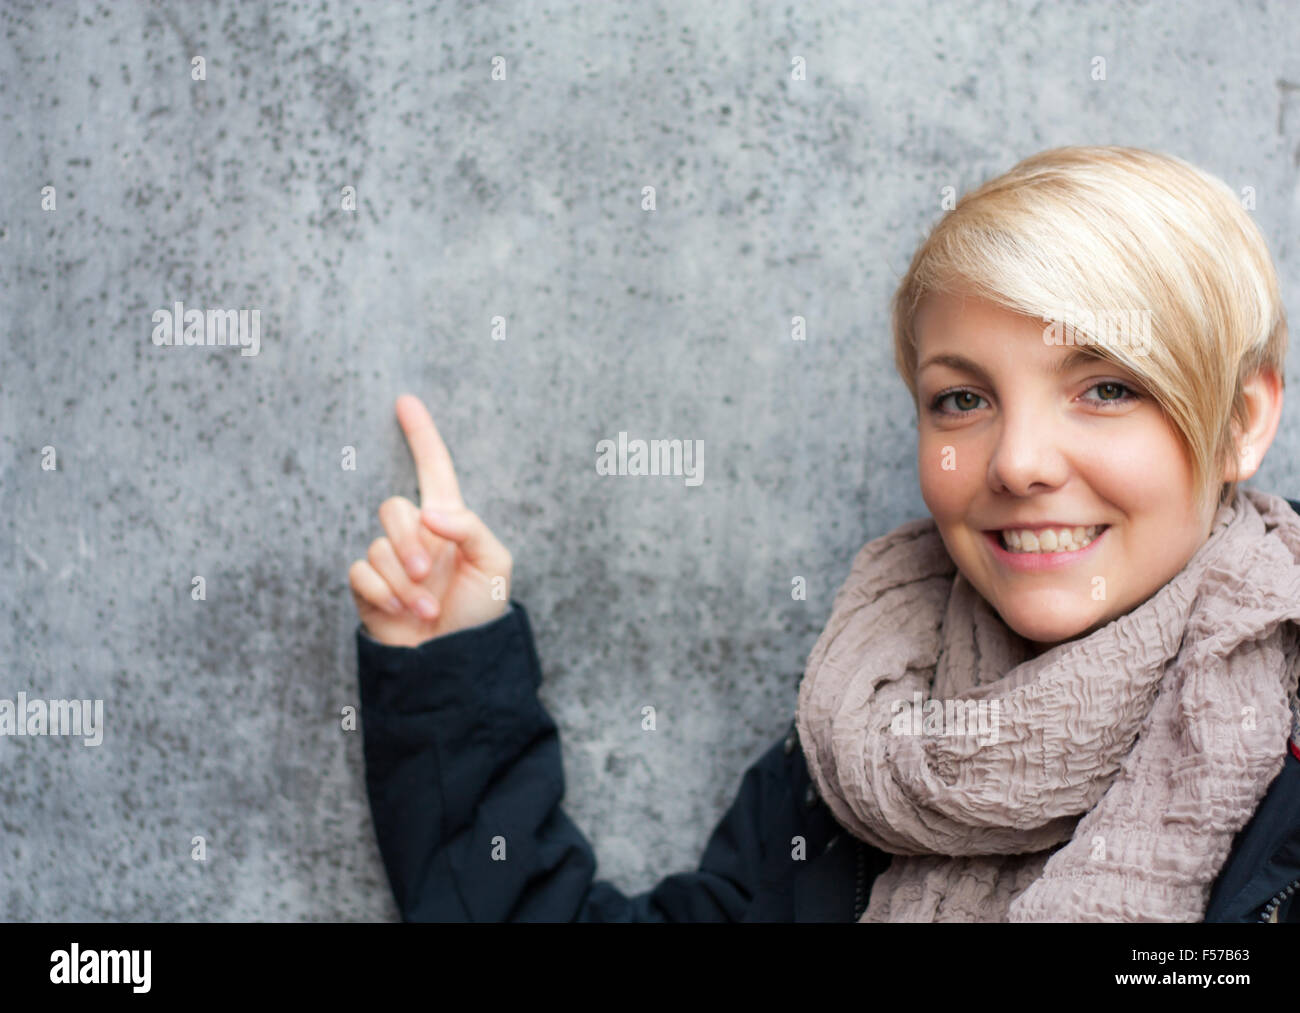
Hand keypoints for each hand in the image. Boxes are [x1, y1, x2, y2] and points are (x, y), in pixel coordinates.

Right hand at [348, 394, 512, 645]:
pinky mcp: (368, 588)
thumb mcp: (494, 564)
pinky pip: (360, 573)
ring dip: (403, 581)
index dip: (421, 435)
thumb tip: (429, 512)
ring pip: (378, 547)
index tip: (406, 401)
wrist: (456, 661)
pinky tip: (403, 613)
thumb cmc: (480, 612)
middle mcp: (417, 536)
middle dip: (408, 542)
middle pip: (393, 509)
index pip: (433, 469)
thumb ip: (470, 527)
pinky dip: (383, 593)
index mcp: (449, 523)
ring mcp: (390, 562)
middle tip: (427, 575)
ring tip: (427, 609)